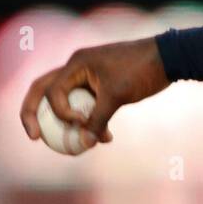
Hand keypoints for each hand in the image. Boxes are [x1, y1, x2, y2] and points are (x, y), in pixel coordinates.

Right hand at [20, 37, 169, 148]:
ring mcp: (87, 74)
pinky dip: (91, 120)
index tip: (81, 122)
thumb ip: (97, 120)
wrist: (169, 58)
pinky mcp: (101, 84)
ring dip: (69, 122)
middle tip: (34, 137)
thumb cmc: (141, 71)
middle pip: (42, 90)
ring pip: (66, 101)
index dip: (61, 112)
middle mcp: (77, 66)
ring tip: (75, 145)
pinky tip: (106, 138)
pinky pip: (86, 104)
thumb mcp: (117, 96)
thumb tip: (84, 144)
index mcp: (76, 63)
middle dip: (34, 114)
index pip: (52, 91)